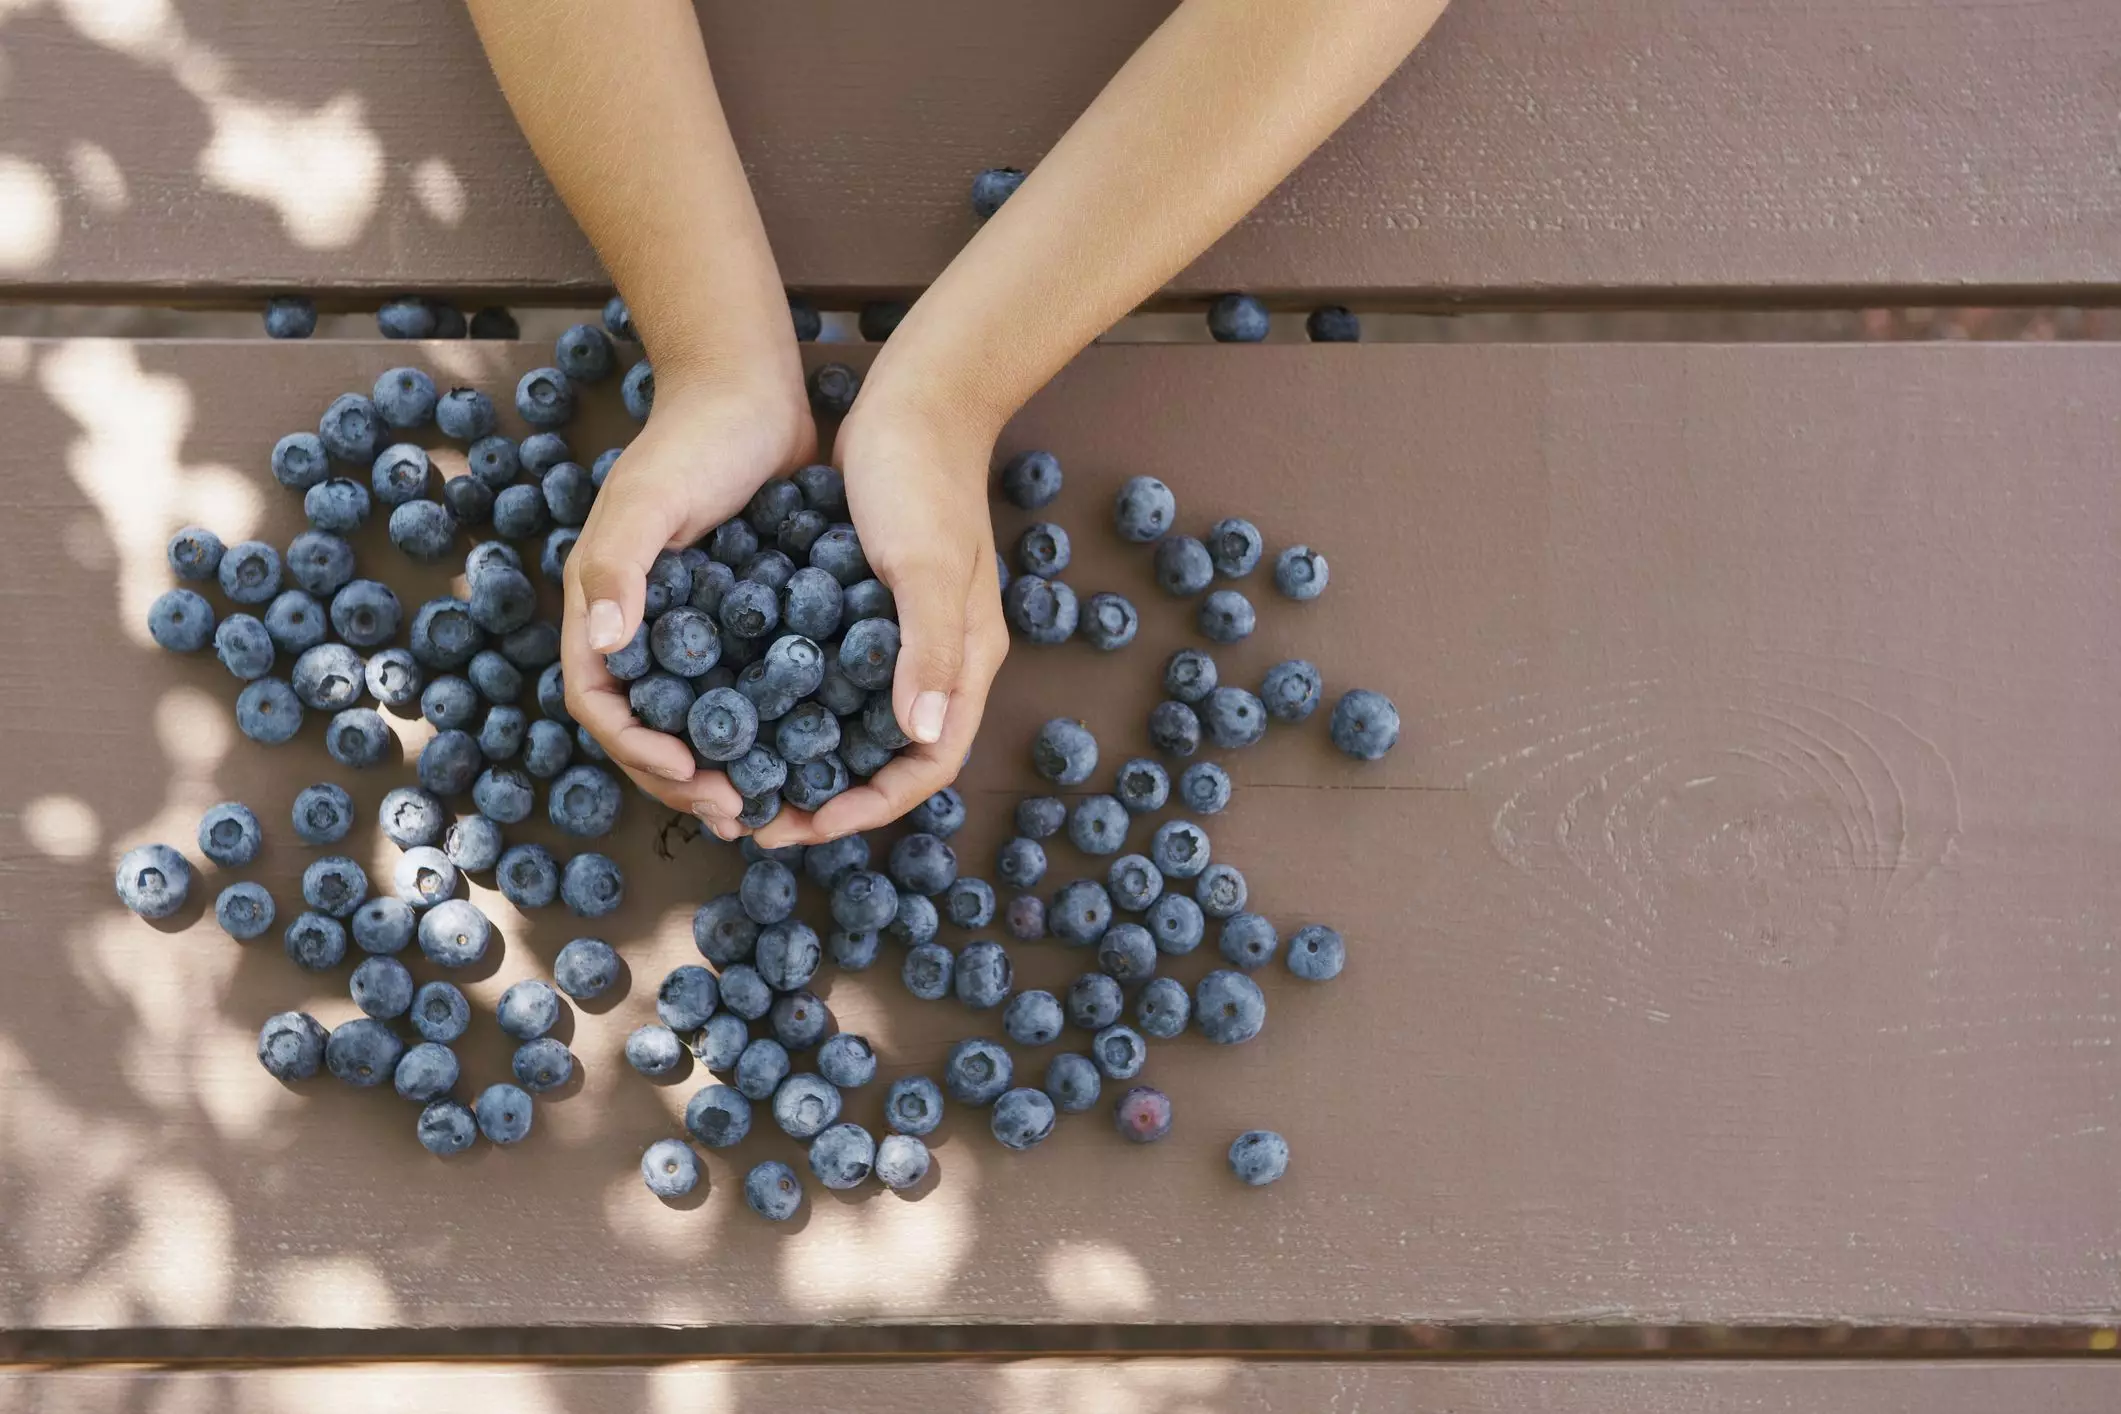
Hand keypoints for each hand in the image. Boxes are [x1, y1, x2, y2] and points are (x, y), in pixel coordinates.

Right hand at [561, 374, 813, 837]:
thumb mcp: (651, 498)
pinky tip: (803, 748)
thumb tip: (603, 647)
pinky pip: (739, 686)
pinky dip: (760, 725)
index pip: (601, 704)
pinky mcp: (737, 618)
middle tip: (737, 810)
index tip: (691, 776)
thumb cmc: (696, 436)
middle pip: (644, 728)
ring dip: (720, 764)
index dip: (638, 751)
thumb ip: (619, 567)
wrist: (754, 387)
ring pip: (693, 717)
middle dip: (681, 778)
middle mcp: (639, 624)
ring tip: (763, 800)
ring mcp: (689, 625)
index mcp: (602, 606)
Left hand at [751, 396, 1009, 846]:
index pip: (925, 766)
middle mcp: (936, 659)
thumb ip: (928, 650)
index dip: (866, 808)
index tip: (798, 824)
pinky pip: (827, 673)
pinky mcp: (863, 605)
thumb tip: (921, 738)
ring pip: (853, 720)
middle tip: (753, 813)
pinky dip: (788, 698)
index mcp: (965, 663)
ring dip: (802, 753)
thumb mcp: (924, 565)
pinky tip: (731, 698)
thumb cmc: (922, 477)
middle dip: (825, 795)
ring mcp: (899, 633)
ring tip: (737, 769)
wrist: (917, 395)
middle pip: (886, 756)